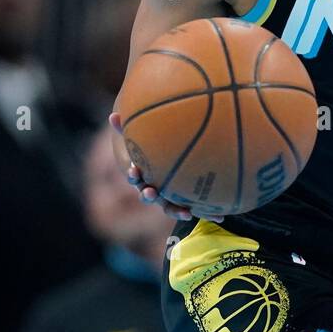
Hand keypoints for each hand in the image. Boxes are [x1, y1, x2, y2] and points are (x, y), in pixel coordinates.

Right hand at [108, 112, 222, 222]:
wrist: (169, 171)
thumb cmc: (153, 153)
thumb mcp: (141, 141)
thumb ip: (127, 129)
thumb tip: (112, 114)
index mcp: (144, 177)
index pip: (135, 177)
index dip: (133, 176)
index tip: (134, 170)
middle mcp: (155, 190)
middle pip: (150, 196)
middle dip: (149, 195)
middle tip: (151, 192)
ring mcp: (170, 199)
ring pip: (171, 207)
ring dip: (177, 211)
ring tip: (186, 213)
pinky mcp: (186, 204)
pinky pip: (195, 209)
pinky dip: (207, 214)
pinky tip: (220, 217)